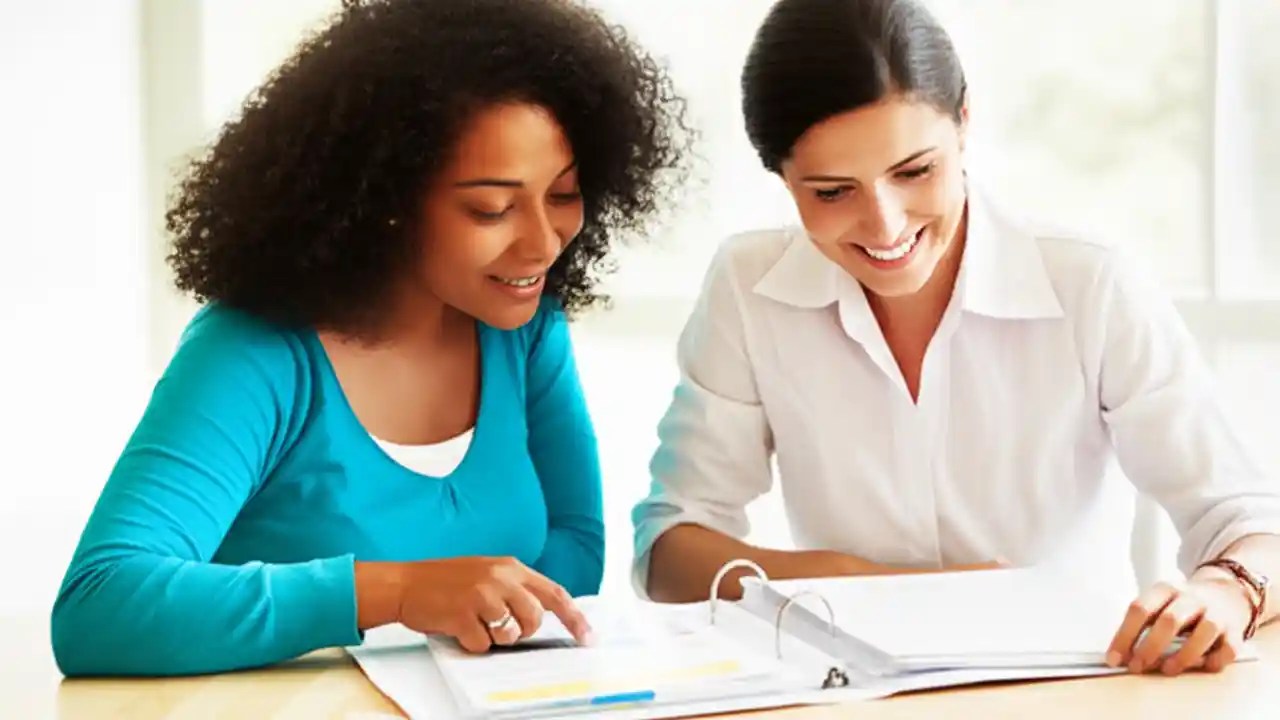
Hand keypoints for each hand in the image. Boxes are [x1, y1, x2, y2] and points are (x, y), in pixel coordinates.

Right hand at [361, 556, 592, 652]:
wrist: (404, 583)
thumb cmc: (445, 581)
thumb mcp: (487, 572)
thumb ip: (514, 587)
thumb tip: (541, 615)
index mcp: (510, 566)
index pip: (554, 593)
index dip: (575, 618)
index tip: (588, 637)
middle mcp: (500, 578)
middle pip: (535, 619)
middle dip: (522, 631)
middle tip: (499, 626)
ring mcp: (481, 596)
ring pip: (511, 634)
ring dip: (495, 638)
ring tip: (474, 622)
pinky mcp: (462, 615)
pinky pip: (482, 645)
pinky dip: (471, 643)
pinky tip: (458, 627)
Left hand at [1106, 578, 1251, 675]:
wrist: (1226, 593)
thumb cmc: (1182, 605)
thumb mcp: (1159, 604)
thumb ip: (1143, 626)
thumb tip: (1122, 656)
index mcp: (1165, 589)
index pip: (1140, 609)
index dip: (1124, 635)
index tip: (1114, 658)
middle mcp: (1192, 598)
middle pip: (1169, 620)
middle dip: (1150, 647)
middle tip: (1137, 667)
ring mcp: (1216, 613)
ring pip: (1203, 632)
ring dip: (1183, 655)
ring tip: (1167, 670)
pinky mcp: (1235, 631)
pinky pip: (1227, 649)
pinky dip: (1212, 661)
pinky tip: (1199, 667)